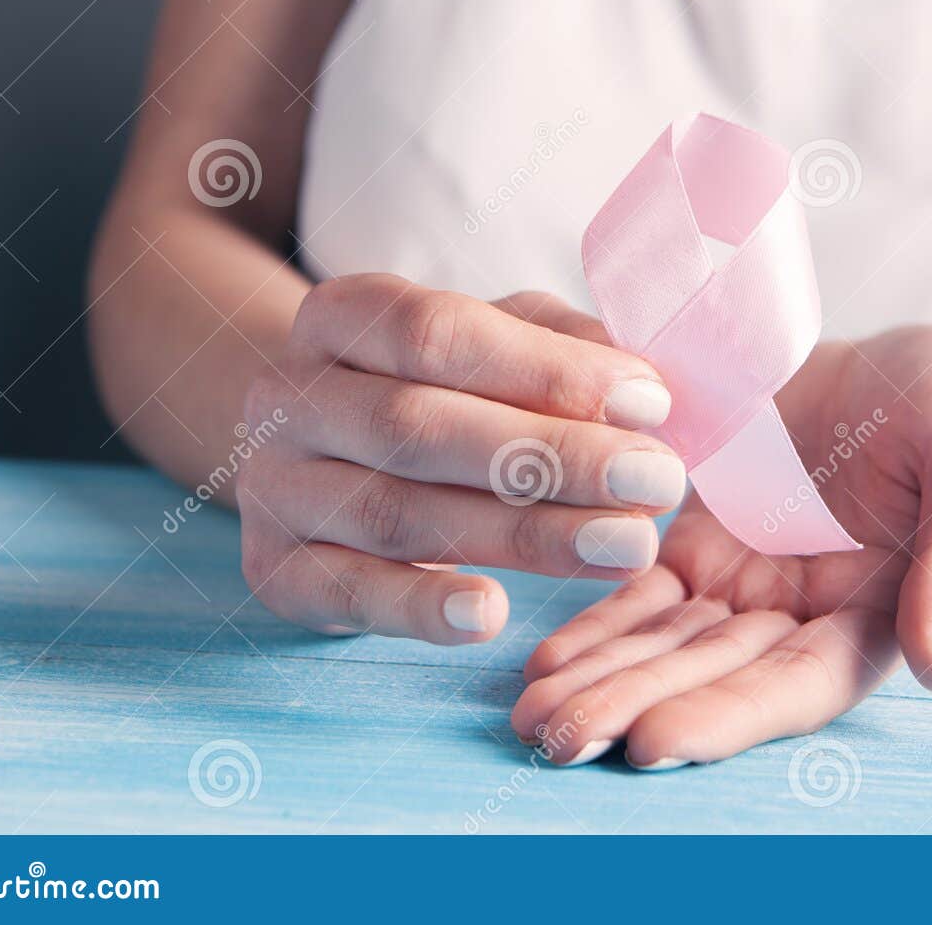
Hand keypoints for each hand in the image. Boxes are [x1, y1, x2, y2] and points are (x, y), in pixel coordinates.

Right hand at [236, 274, 687, 642]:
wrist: (310, 450)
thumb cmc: (432, 386)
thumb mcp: (494, 340)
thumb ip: (563, 351)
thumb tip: (645, 397)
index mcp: (343, 315)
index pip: (440, 332)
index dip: (548, 371)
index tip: (649, 405)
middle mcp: (291, 396)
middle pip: (420, 427)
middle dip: (552, 460)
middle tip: (657, 484)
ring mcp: (275, 487)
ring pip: (398, 514)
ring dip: (524, 536)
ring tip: (626, 546)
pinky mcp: (276, 571)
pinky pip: (348, 594)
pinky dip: (418, 608)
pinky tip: (490, 616)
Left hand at [512, 326, 931, 766]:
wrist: (913, 368)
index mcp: (873, 616)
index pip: (794, 685)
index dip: (727, 716)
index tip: (654, 740)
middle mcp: (800, 618)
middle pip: (709, 676)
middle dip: (632, 708)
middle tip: (553, 739)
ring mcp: (745, 584)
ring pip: (663, 644)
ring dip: (599, 680)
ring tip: (527, 715)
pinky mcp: (703, 543)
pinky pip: (641, 592)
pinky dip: (596, 625)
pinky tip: (542, 658)